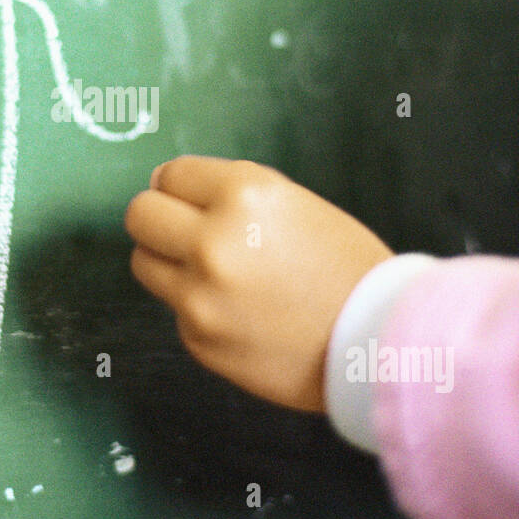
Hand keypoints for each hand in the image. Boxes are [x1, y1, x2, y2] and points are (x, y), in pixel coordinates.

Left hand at [125, 156, 392, 411]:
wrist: (379, 343)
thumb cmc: (347, 268)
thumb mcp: (295, 205)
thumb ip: (233, 196)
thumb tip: (167, 189)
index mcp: (244, 195)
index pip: (170, 175)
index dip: (180, 188)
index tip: (190, 200)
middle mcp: (213, 240)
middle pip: (140, 215)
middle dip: (158, 219)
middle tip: (182, 232)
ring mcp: (200, 295)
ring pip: (144, 263)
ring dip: (169, 263)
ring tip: (214, 274)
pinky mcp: (198, 338)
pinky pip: (177, 310)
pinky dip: (200, 309)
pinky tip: (242, 314)